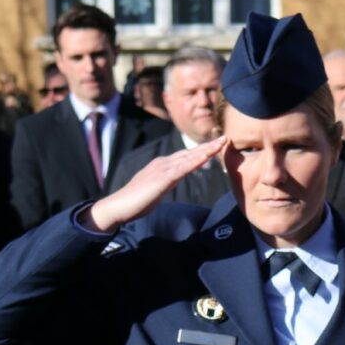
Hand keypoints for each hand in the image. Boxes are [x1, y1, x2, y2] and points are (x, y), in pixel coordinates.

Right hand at [83, 137, 225, 232]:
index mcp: (162, 166)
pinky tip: (207, 156)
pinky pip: (183, 168)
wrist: (119, 206)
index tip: (216, 146)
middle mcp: (163, 163)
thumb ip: (167, 183)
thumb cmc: (136, 202)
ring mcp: (163, 168)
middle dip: (208, 146)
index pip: (186, 157)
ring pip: (189, 157)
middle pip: (190, 153)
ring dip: (207, 149)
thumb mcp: (157, 189)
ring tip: (222, 142)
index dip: (202, 151)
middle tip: (225, 138)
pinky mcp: (163, 178)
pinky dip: (196, 160)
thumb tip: (175, 181)